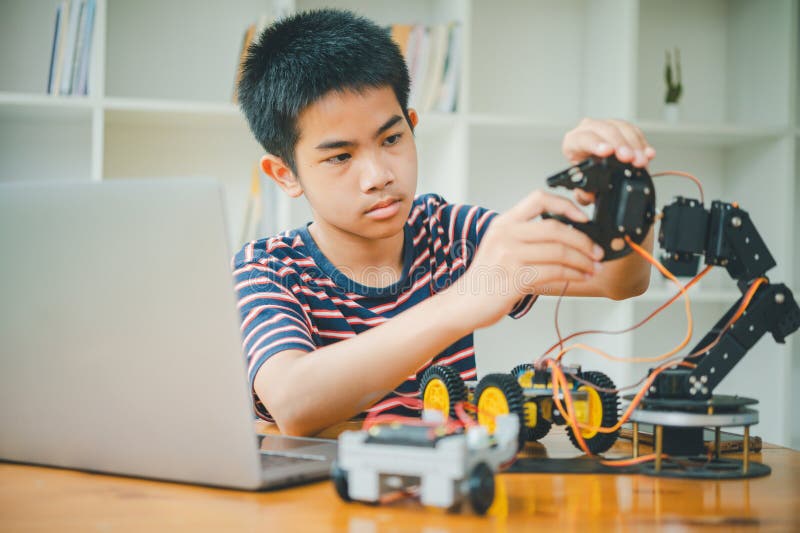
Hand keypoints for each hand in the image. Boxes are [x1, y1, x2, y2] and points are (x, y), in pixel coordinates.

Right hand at [444, 190, 603, 329]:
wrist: (464, 304)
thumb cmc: (485, 279)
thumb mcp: (499, 247)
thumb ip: (525, 238)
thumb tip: (566, 238)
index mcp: (503, 223)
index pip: (538, 199)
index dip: (565, 204)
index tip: (582, 216)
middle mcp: (505, 236)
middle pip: (555, 228)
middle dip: (584, 241)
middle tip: (597, 251)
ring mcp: (509, 257)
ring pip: (559, 252)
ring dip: (583, 261)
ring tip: (593, 267)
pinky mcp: (515, 279)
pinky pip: (554, 273)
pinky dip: (574, 275)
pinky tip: (580, 277)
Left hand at [562, 118, 655, 204]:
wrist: (592, 166)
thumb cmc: (584, 172)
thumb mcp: (580, 184)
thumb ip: (583, 193)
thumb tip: (589, 196)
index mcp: (573, 142)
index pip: (583, 139)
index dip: (596, 144)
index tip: (608, 151)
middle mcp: (588, 129)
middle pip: (606, 131)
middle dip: (621, 145)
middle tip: (630, 158)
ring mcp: (606, 125)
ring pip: (622, 129)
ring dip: (635, 145)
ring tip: (641, 160)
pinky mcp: (622, 127)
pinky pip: (634, 131)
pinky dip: (642, 143)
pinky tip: (648, 154)